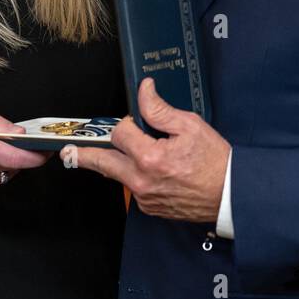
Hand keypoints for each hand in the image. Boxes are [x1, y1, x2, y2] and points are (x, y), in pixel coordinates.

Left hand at [61, 78, 229, 223]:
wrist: (231, 195)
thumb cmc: (215, 161)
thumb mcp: (190, 126)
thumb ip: (159, 109)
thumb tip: (143, 90)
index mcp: (150, 158)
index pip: (119, 133)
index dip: (126, 123)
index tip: (134, 121)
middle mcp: (142, 181)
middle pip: (102, 162)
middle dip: (84, 154)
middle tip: (66, 150)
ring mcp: (145, 198)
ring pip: (119, 174)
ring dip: (117, 162)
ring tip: (115, 154)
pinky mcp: (150, 208)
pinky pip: (134, 187)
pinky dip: (136, 176)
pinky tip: (154, 170)